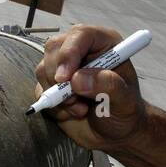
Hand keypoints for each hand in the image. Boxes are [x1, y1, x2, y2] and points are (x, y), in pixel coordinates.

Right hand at [34, 25, 146, 151]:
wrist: (114, 132)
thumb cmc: (125, 112)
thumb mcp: (125, 101)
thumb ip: (108, 86)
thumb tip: (77, 79)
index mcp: (103, 44)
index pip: (81, 34)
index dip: (69, 52)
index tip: (65, 78)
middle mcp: (81, 50)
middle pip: (54, 47)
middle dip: (58, 76)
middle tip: (72, 99)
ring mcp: (63, 66)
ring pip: (43, 69)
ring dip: (57, 95)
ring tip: (80, 109)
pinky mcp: (51, 84)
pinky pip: (40, 90)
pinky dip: (54, 106)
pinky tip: (72, 113)